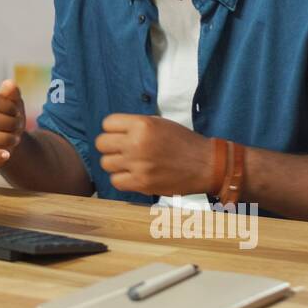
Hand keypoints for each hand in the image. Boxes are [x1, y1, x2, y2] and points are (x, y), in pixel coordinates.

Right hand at [0, 80, 25, 168]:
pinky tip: (6, 154)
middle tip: (18, 128)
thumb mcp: (13, 104)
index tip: (18, 113)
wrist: (4, 141)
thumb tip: (10, 83)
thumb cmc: (7, 118)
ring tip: (15, 140)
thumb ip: (11, 94)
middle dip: (8, 124)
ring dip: (3, 139)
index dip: (8, 107)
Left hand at [95, 114, 212, 195]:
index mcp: (142, 124)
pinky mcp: (142, 183)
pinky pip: (115, 181)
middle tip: (122, 151)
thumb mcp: (160, 123)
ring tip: (128, 164)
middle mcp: (137, 143)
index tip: (120, 135)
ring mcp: (138, 165)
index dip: (112, 130)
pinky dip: (122, 179)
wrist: (207, 164)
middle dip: (110, 147)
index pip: (107, 123)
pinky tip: (133, 176)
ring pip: (105, 163)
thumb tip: (114, 131)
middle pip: (101, 144)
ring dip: (115, 164)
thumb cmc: (184, 142)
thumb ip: (136, 126)